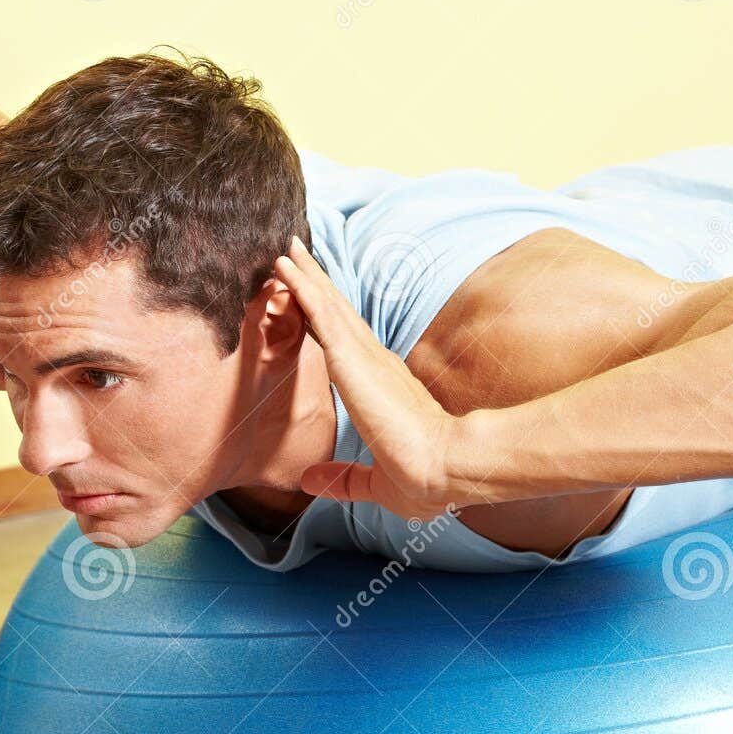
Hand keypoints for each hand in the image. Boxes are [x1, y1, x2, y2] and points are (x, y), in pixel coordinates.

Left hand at [272, 236, 461, 520]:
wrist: (447, 469)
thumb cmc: (425, 478)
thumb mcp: (374, 484)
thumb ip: (342, 479)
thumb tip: (309, 480)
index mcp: (383, 388)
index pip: (348, 346)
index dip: (329, 320)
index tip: (313, 299)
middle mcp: (375, 365)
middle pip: (337, 314)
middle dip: (316, 283)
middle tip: (294, 254)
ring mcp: (365, 358)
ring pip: (327, 306)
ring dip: (305, 276)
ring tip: (285, 249)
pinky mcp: (354, 360)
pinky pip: (321, 315)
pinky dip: (302, 288)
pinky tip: (285, 268)